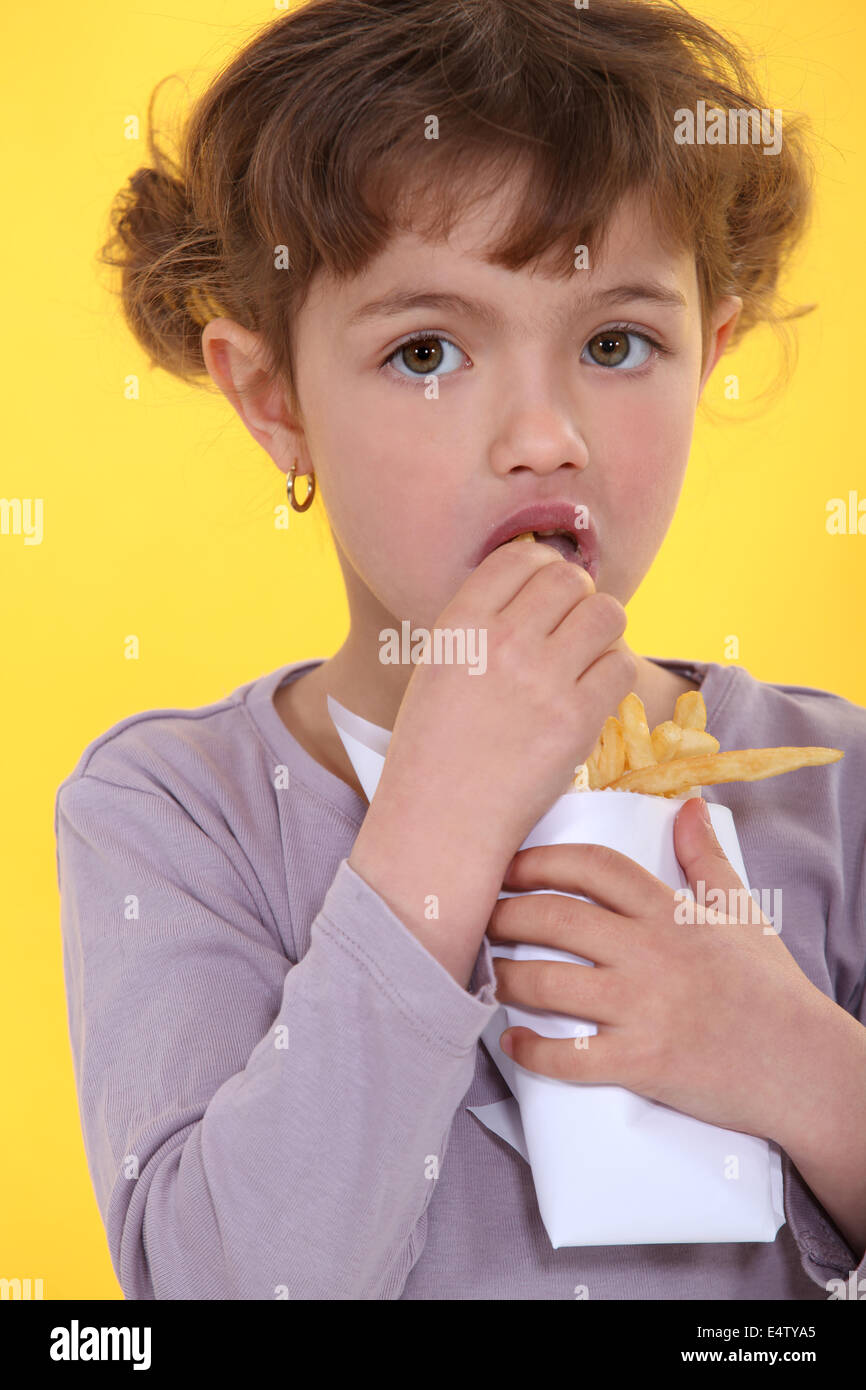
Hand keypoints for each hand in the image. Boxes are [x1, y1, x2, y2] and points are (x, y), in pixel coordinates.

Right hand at [368, 539, 637, 862]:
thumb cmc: (434, 748)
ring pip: (607, 614)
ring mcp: (543, 680)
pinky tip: (594, 691)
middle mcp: (502, 642)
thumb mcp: (437, 666)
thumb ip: (481, 622)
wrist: (441, 821)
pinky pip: (621, 666)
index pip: (521, 556)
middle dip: (578, 596)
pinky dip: (614, 673)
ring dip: (604, 629)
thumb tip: (538, 584)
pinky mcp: (578, 719)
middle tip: (572, 626)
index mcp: (460, 624)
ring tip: (588, 656)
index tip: (548, 588)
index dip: (543, 565)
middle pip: (570, 579)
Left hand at [488, 796, 826, 1141]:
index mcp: (670, 912)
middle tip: (481, 920)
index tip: (507, 868)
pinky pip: (571, 1057)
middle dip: (505, 914)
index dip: (540, 861)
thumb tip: (689, 806)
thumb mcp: (742, 914)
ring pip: (550, 983)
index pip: (594, 868)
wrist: (805, 1066)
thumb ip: (706, 859)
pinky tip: (513, 1043)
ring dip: (505, 978)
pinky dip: (532, 1051)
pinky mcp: (644, 1063)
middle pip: (556, 918)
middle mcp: (652, 953)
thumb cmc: (771, 990)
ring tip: (487, 976)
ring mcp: (646, 1008)